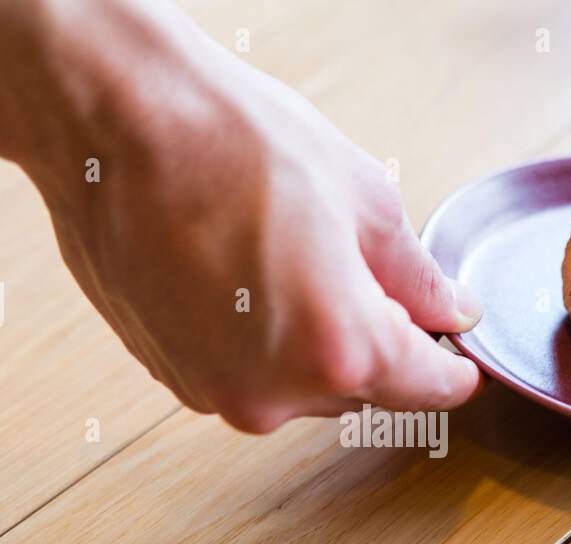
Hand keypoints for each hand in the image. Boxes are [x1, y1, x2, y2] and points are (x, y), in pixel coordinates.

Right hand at [20, 6, 483, 432]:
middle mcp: (278, 393)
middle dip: (372, 340)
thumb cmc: (228, 144)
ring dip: (309, 341)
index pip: (426, 388)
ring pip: (299, 384)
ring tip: (282, 258)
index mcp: (340, 351)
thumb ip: (416, 276)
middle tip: (357, 269)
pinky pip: (244, 373)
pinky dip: (254, 340)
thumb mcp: (360, 198)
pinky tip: (238, 274)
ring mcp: (218, 392)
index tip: (458, 357)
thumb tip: (450, 310)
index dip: (451, 367)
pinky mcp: (174, 378)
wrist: (113, 123)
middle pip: (361, 388)